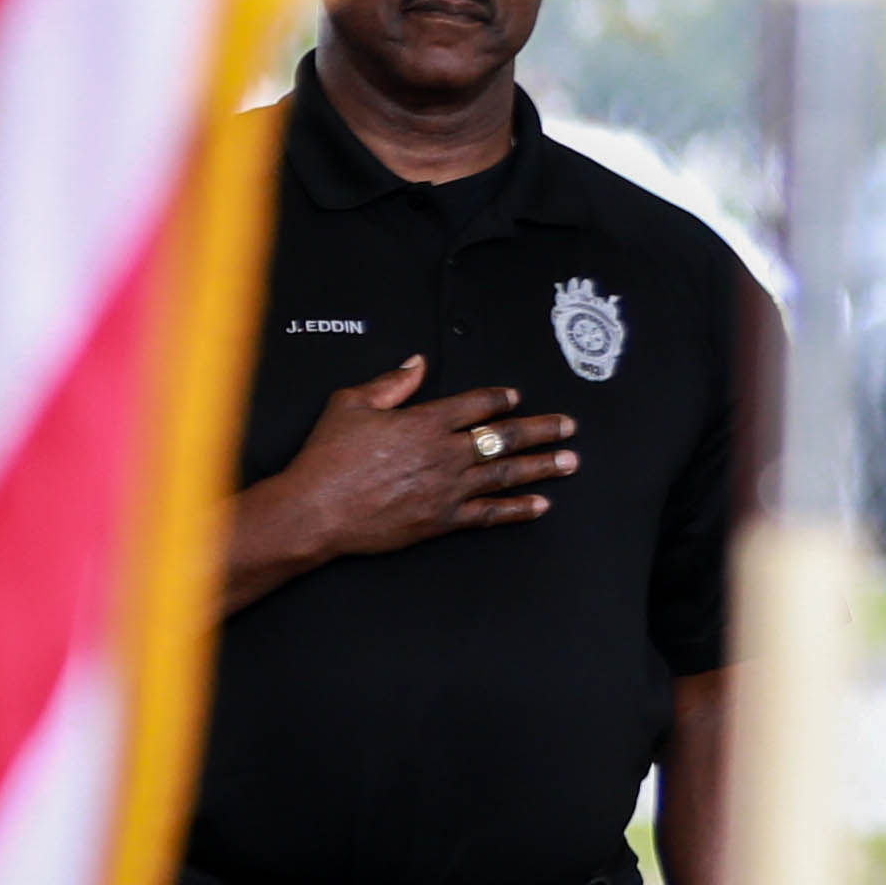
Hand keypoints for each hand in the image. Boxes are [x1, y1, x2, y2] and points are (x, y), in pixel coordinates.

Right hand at [229, 358, 573, 606]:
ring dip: (542, 466)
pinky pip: (490, 513)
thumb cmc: (326, 458)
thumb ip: (389, 383)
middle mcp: (443, 453)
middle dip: (540, 430)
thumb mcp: (349, 406)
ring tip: (569, 461)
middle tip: (568, 426)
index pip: (475, 404)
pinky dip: (517, 509)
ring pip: (506, 473)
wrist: (316, 510)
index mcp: (423, 422)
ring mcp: (447, 489)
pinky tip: (540, 504)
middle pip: (503, 437)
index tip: (515, 397)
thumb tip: (417, 364)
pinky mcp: (442, 520)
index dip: (499, 399)